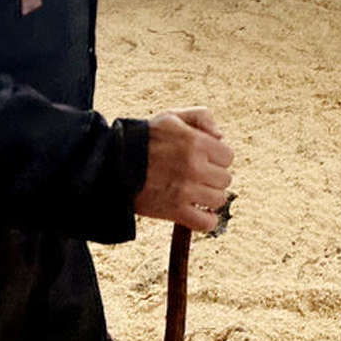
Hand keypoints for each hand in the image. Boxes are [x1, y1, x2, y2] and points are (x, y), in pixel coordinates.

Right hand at [135, 108, 233, 231]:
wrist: (112, 165)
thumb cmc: (144, 139)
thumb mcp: (171, 117)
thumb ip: (202, 117)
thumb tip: (221, 136)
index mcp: (196, 142)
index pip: (228, 157)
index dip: (217, 158)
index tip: (204, 160)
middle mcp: (194, 166)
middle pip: (225, 179)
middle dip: (213, 177)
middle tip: (196, 176)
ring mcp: (185, 190)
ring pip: (218, 200)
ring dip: (208, 198)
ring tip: (193, 192)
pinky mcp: (174, 211)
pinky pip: (206, 223)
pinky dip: (205, 220)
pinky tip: (197, 212)